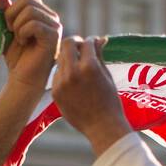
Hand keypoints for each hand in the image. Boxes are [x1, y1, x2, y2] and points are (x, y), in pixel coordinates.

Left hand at [0, 0, 60, 92]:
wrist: (23, 78)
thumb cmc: (17, 56)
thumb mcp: (7, 29)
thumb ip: (5, 10)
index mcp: (40, 12)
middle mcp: (50, 16)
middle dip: (11, 14)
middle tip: (10, 30)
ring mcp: (54, 26)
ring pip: (29, 11)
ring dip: (17, 26)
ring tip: (19, 39)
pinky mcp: (53, 36)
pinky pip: (33, 24)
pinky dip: (23, 33)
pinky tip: (24, 43)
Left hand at [52, 36, 131, 154]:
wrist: (101, 127)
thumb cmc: (110, 101)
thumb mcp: (107, 76)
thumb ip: (99, 55)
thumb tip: (99, 39)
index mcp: (90, 67)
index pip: (86, 42)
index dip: (91, 41)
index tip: (93, 44)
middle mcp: (73, 72)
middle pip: (67, 45)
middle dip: (75, 44)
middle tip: (82, 49)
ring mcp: (61, 83)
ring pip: (60, 59)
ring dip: (69, 59)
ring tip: (79, 67)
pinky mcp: (55, 92)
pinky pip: (57, 75)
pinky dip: (64, 73)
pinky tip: (74, 82)